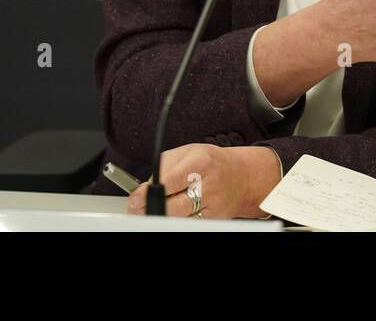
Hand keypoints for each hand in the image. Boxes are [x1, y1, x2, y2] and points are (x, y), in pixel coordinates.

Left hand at [126, 144, 278, 218]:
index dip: (147, 193)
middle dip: (151, 209)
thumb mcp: (188, 152)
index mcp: (201, 162)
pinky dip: (179, 220)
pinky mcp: (216, 218)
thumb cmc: (212, 162)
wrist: (240, 176)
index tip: (135, 199)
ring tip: (155, 209)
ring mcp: (214, 204)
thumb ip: (164, 166)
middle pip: (173, 206)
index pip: (169, 181)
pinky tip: (176, 212)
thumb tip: (145, 187)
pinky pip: (191, 224)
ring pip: (180, 218)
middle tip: (138, 208)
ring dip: (163, 216)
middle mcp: (209, 184)